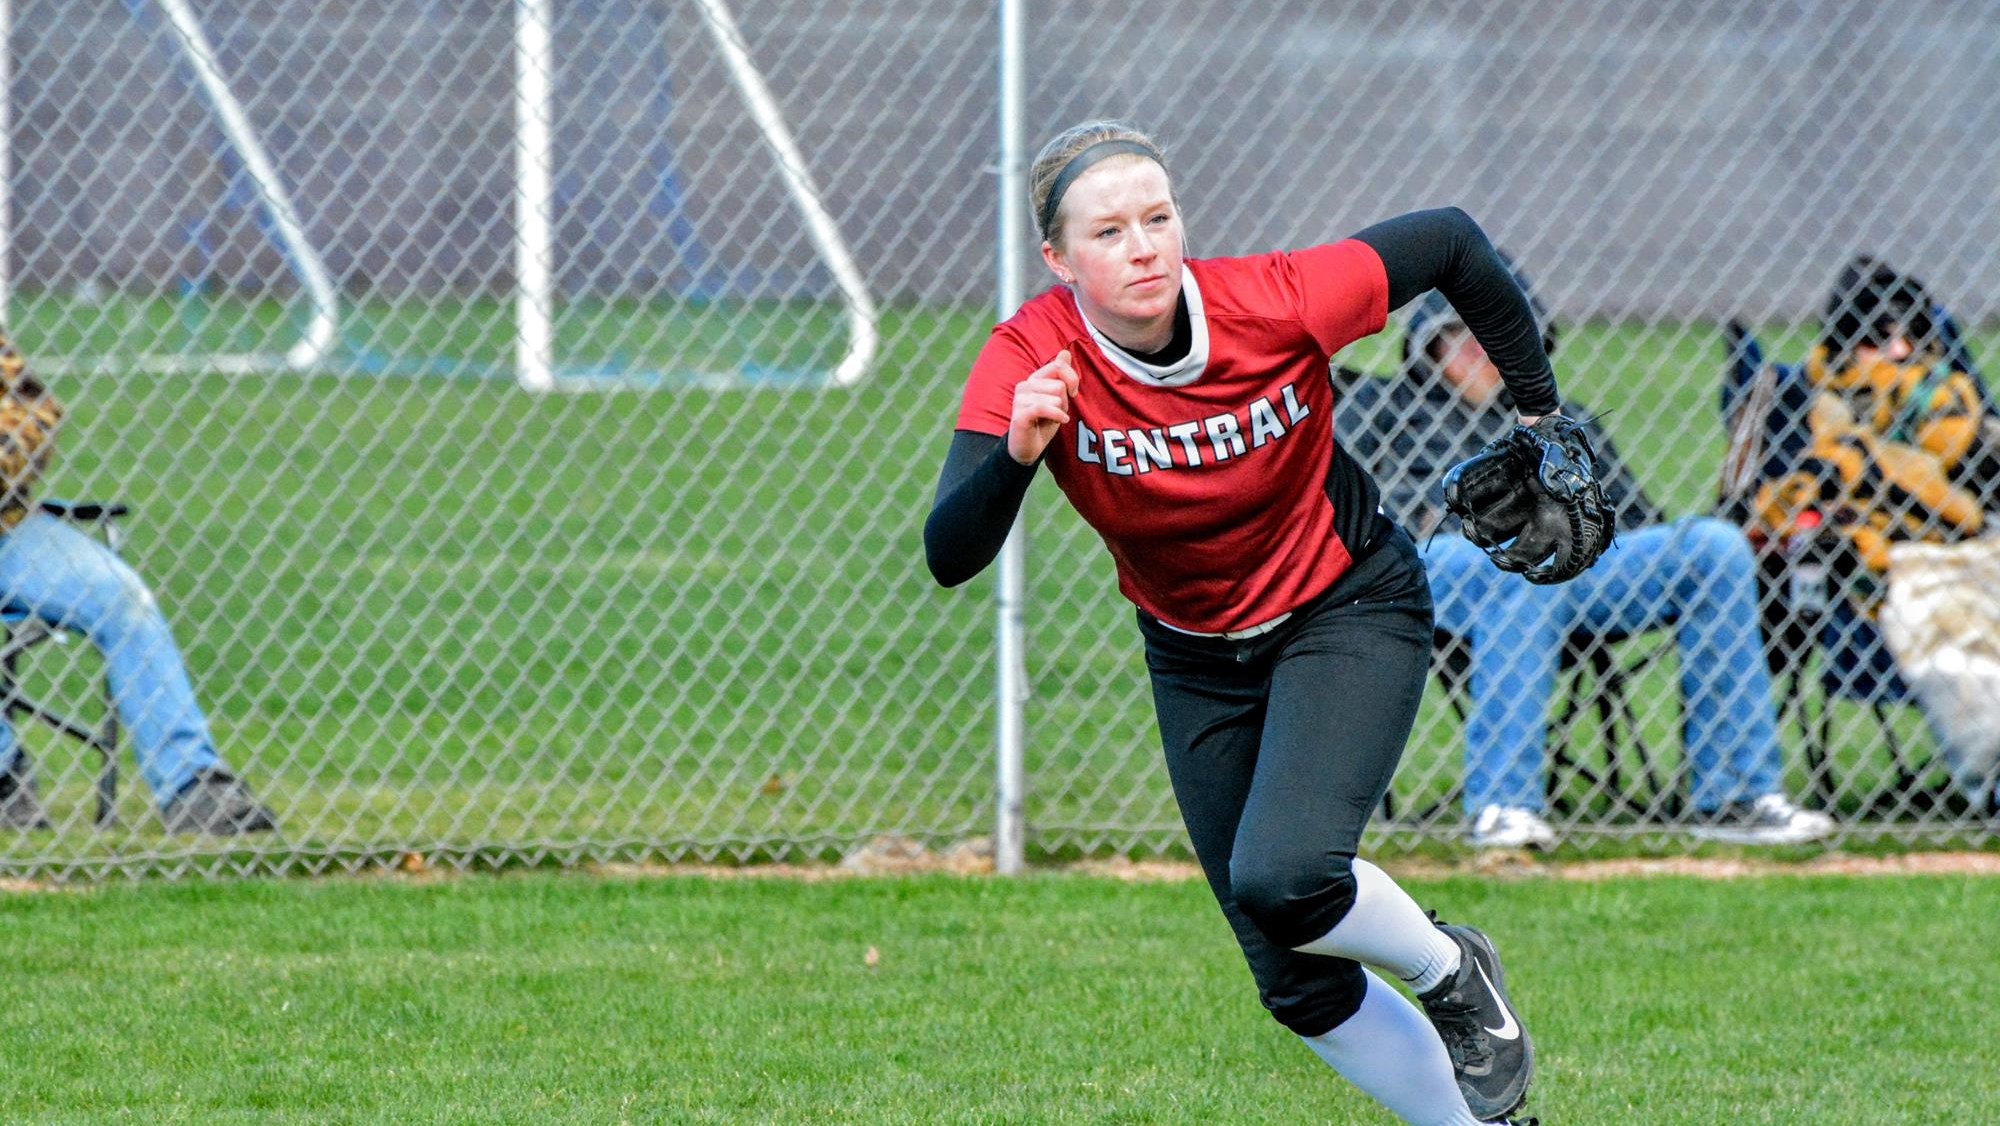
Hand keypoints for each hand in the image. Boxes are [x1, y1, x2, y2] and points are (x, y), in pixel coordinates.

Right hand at [1007, 349, 1079, 464]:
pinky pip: (1045, 408)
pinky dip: (1057, 416)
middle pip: (1059, 385)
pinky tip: (1060, 421)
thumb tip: (1065, 352)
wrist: (1028, 448)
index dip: (1071, 378)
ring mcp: (1020, 399)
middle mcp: (1025, 385)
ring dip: (1059, 411)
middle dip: (1064, 402)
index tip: (1073, 392)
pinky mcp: (1020, 413)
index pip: (1058, 366)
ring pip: (1055, 397)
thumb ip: (1060, 374)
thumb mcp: (1057, 397)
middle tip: (1055, 412)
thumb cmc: (1043, 423)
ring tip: (1050, 419)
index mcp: (1034, 379)